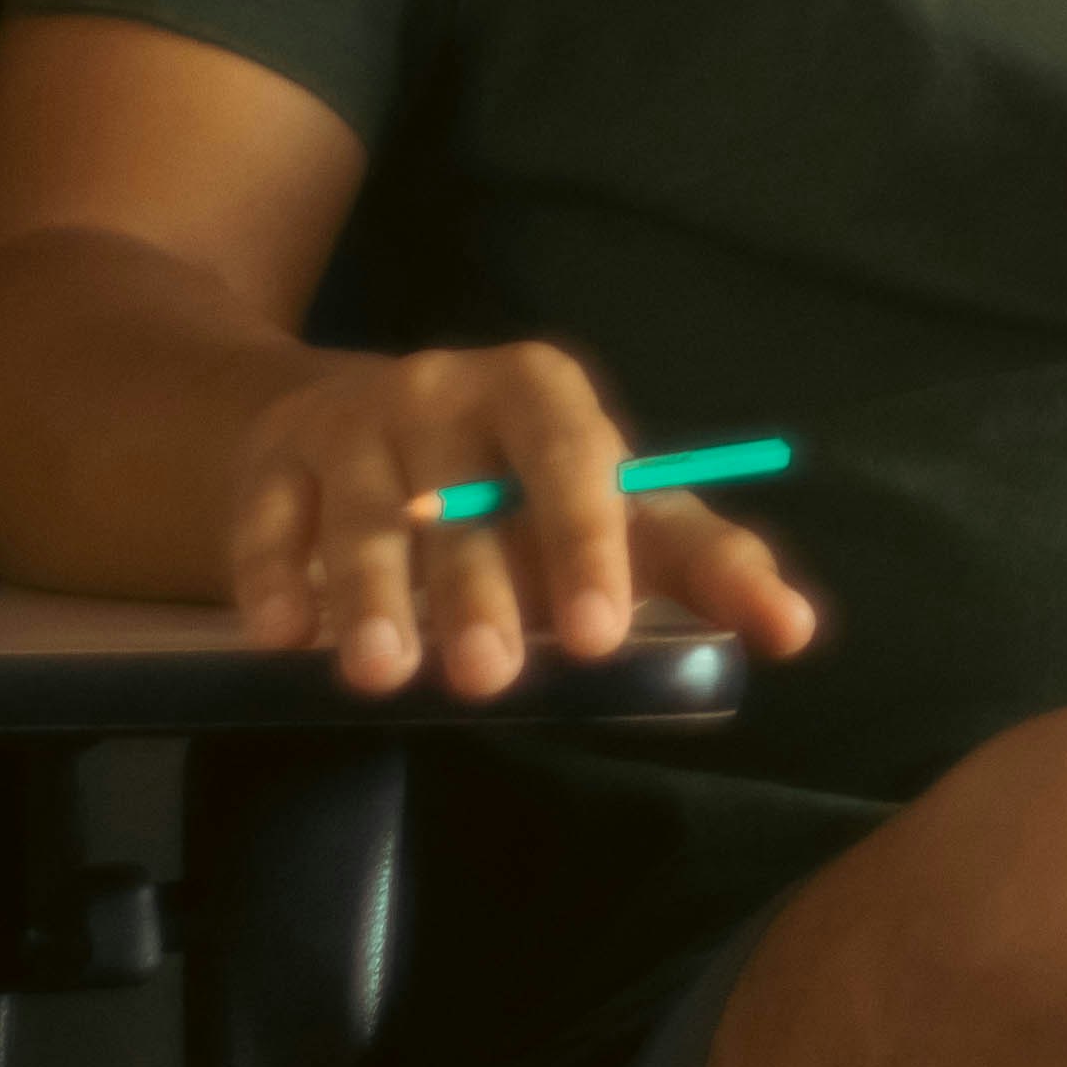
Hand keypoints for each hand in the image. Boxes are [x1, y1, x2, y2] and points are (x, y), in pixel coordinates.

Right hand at [228, 342, 819, 699]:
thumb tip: (797, 633)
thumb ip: (706, 563)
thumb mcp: (618, 505)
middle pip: (466, 498)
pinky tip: (284, 636)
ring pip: (365, 515)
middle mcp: (445, 389)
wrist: (370, 423)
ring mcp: (353, 421)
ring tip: (382, 676)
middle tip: (490, 677)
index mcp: (544, 390)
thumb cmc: (523, 482)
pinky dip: (275, 575)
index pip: (575, 460)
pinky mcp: (273, 459)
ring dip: (374, 596)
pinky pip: (269, 519)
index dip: (588, 542)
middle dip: (478, 590)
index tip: (600, 632)